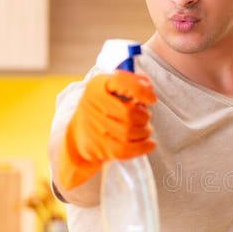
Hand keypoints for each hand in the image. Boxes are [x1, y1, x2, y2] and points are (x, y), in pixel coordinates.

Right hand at [58, 71, 156, 189]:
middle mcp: (92, 104)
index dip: (141, 90)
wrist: (80, 131)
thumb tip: (148, 87)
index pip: (121, 82)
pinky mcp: (97, 147)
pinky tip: (150, 143)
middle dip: (144, 116)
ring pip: (129, 132)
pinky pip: (125, 149)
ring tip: (145, 129)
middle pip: (128, 113)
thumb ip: (133, 82)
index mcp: (97, 86)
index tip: (152, 99)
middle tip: (145, 117)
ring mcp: (93, 127)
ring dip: (145, 131)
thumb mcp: (113, 88)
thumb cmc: (104, 106)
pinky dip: (143, 147)